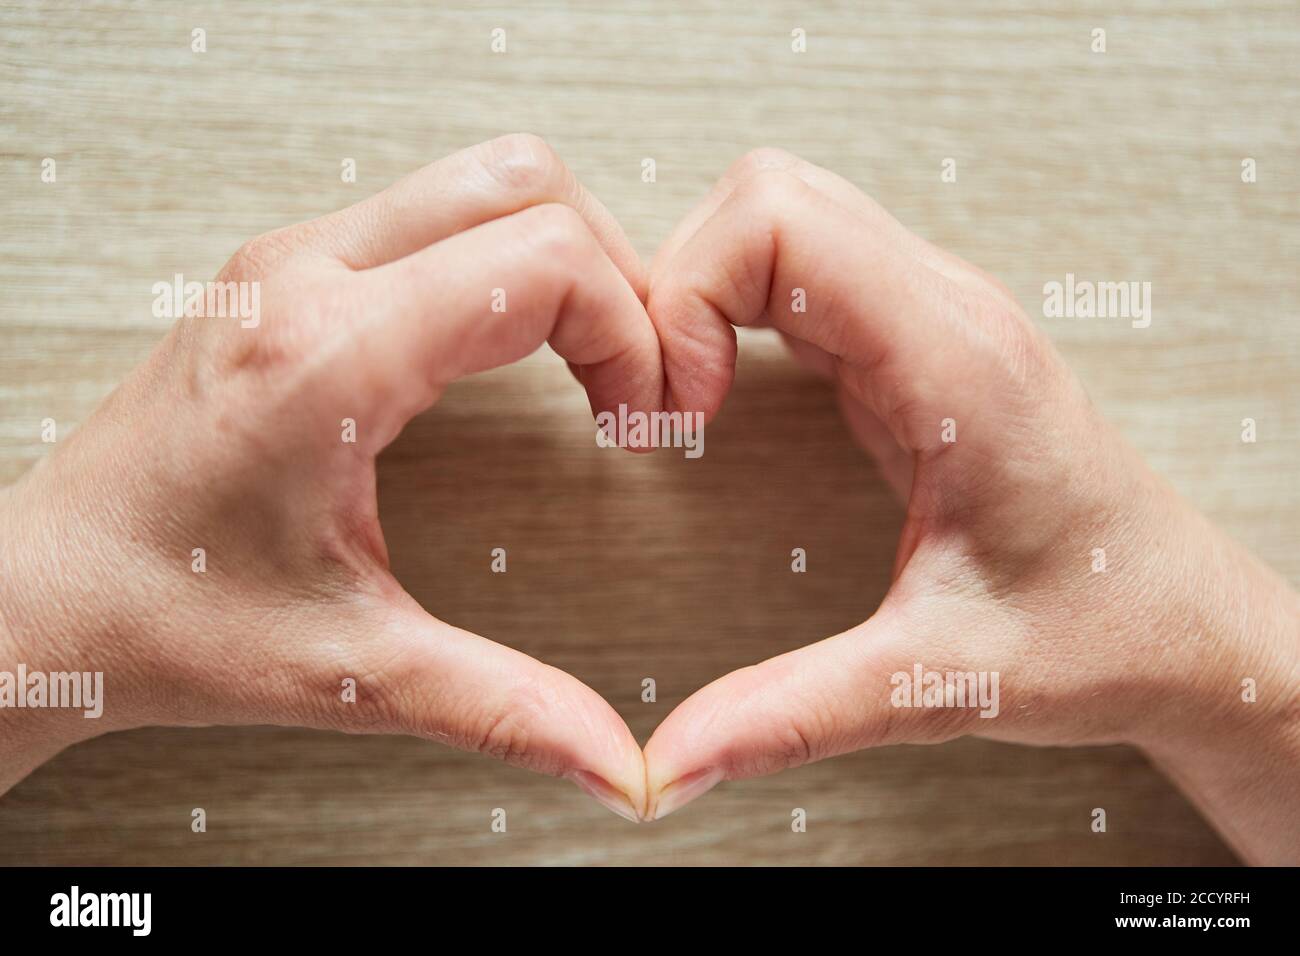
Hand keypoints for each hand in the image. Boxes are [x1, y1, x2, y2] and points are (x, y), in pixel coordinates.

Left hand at [0, 134, 658, 820]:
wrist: (45, 595)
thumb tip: (615, 760)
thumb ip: (500, 707)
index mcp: (326, 359)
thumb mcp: (349, 669)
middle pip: (524, 182)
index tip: (638, 419)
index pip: (543, 259)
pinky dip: (503, 260)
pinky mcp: (283, 274)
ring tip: (585, 360)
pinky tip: (509, 347)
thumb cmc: (161, 615)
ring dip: (560, 257)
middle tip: (628, 379)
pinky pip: (431, 211)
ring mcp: (286, 263)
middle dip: (614, 275)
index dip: (630, 332)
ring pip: (479, 179)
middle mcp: (301, 280)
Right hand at [640, 149, 1299, 862]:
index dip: (689, 297)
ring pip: (777, 219)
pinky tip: (722, 395)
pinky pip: (800, 269)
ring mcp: (932, 317)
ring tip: (685, 404)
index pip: (779, 220)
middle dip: (678, 286)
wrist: (1182, 623)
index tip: (679, 410)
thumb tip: (667, 763)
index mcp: (954, 364)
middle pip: (766, 195)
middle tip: (665, 406)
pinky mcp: (914, 342)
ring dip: (702, 296)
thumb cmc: (1099, 629)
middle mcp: (946, 313)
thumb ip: (795, 715)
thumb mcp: (939, 680)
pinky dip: (732, 313)